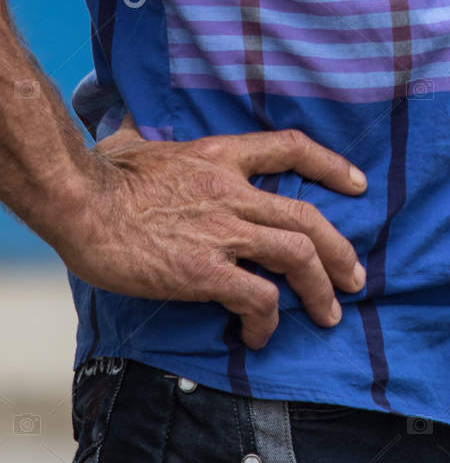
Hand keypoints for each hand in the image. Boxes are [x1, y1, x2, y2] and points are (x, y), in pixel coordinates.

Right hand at [58, 119, 367, 349]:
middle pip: (307, 216)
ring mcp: (221, 230)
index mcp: (219, 156)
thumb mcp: (132, 141)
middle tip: (354, 278)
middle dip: (339, 251)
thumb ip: (141, 134)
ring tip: (328, 314)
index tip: (356, 184)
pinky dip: (267, 319)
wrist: (79, 201)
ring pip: (296, 255)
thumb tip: (125, 128)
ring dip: (319, 289)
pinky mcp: (203, 270)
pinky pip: (256, 297)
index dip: (330, 165)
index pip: (290, 148)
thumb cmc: (99, 173)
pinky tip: (259, 334)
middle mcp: (231, 190)